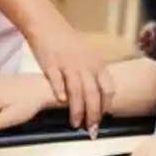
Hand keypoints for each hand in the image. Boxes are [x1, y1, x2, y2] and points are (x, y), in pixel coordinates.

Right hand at [26, 18, 115, 132]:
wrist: (48, 26)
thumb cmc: (68, 42)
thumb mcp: (88, 56)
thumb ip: (94, 73)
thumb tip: (99, 94)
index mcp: (97, 64)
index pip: (108, 88)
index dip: (106, 105)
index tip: (102, 118)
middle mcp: (85, 65)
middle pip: (93, 93)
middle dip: (93, 114)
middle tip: (91, 129)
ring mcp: (68, 65)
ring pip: (76, 91)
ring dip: (77, 110)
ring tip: (76, 124)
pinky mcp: (51, 64)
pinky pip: (56, 80)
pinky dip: (59, 91)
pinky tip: (61, 102)